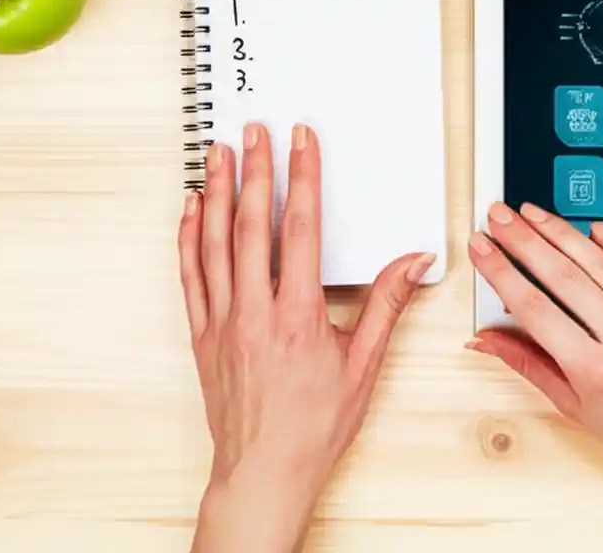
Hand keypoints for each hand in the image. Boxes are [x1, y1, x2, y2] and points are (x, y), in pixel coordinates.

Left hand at [178, 123, 434, 552]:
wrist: (265, 471)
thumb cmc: (315, 425)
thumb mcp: (364, 365)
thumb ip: (387, 306)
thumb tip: (413, 263)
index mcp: (298, 316)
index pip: (301, 230)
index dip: (303, 178)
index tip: (301, 143)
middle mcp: (254, 313)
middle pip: (251, 225)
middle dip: (254, 171)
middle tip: (254, 131)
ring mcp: (222, 322)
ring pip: (213, 243)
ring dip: (215, 193)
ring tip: (218, 153)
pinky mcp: (202, 335)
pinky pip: (190, 275)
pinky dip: (188, 238)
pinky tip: (190, 210)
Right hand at [468, 202, 602, 551]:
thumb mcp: (579, 411)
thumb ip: (531, 366)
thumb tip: (487, 340)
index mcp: (595, 371)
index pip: (533, 307)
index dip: (501, 271)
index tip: (482, 247)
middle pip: (563, 276)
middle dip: (523, 240)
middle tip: (499, 216)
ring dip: (562, 233)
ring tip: (534, 214)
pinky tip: (596, 228)